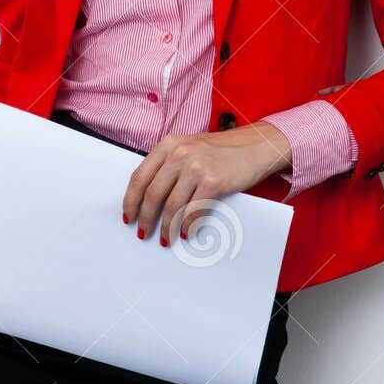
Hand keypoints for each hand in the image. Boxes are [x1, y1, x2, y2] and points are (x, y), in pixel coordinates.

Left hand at [121, 123, 291, 246]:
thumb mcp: (188, 148)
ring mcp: (196, 166)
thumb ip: (168, 165)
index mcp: (167, 145)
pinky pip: (194, 210)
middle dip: (146, 218)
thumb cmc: (221, 151)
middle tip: (144, 232)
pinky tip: (185, 232)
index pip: (139, 177)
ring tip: (166, 238)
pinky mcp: (213, 180)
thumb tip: (147, 198)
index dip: (130, 200)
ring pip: (172, 205)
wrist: (256, 146)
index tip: (128, 216)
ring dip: (167, 227)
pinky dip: (187, 225)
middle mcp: (179, 153)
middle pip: (152, 193)